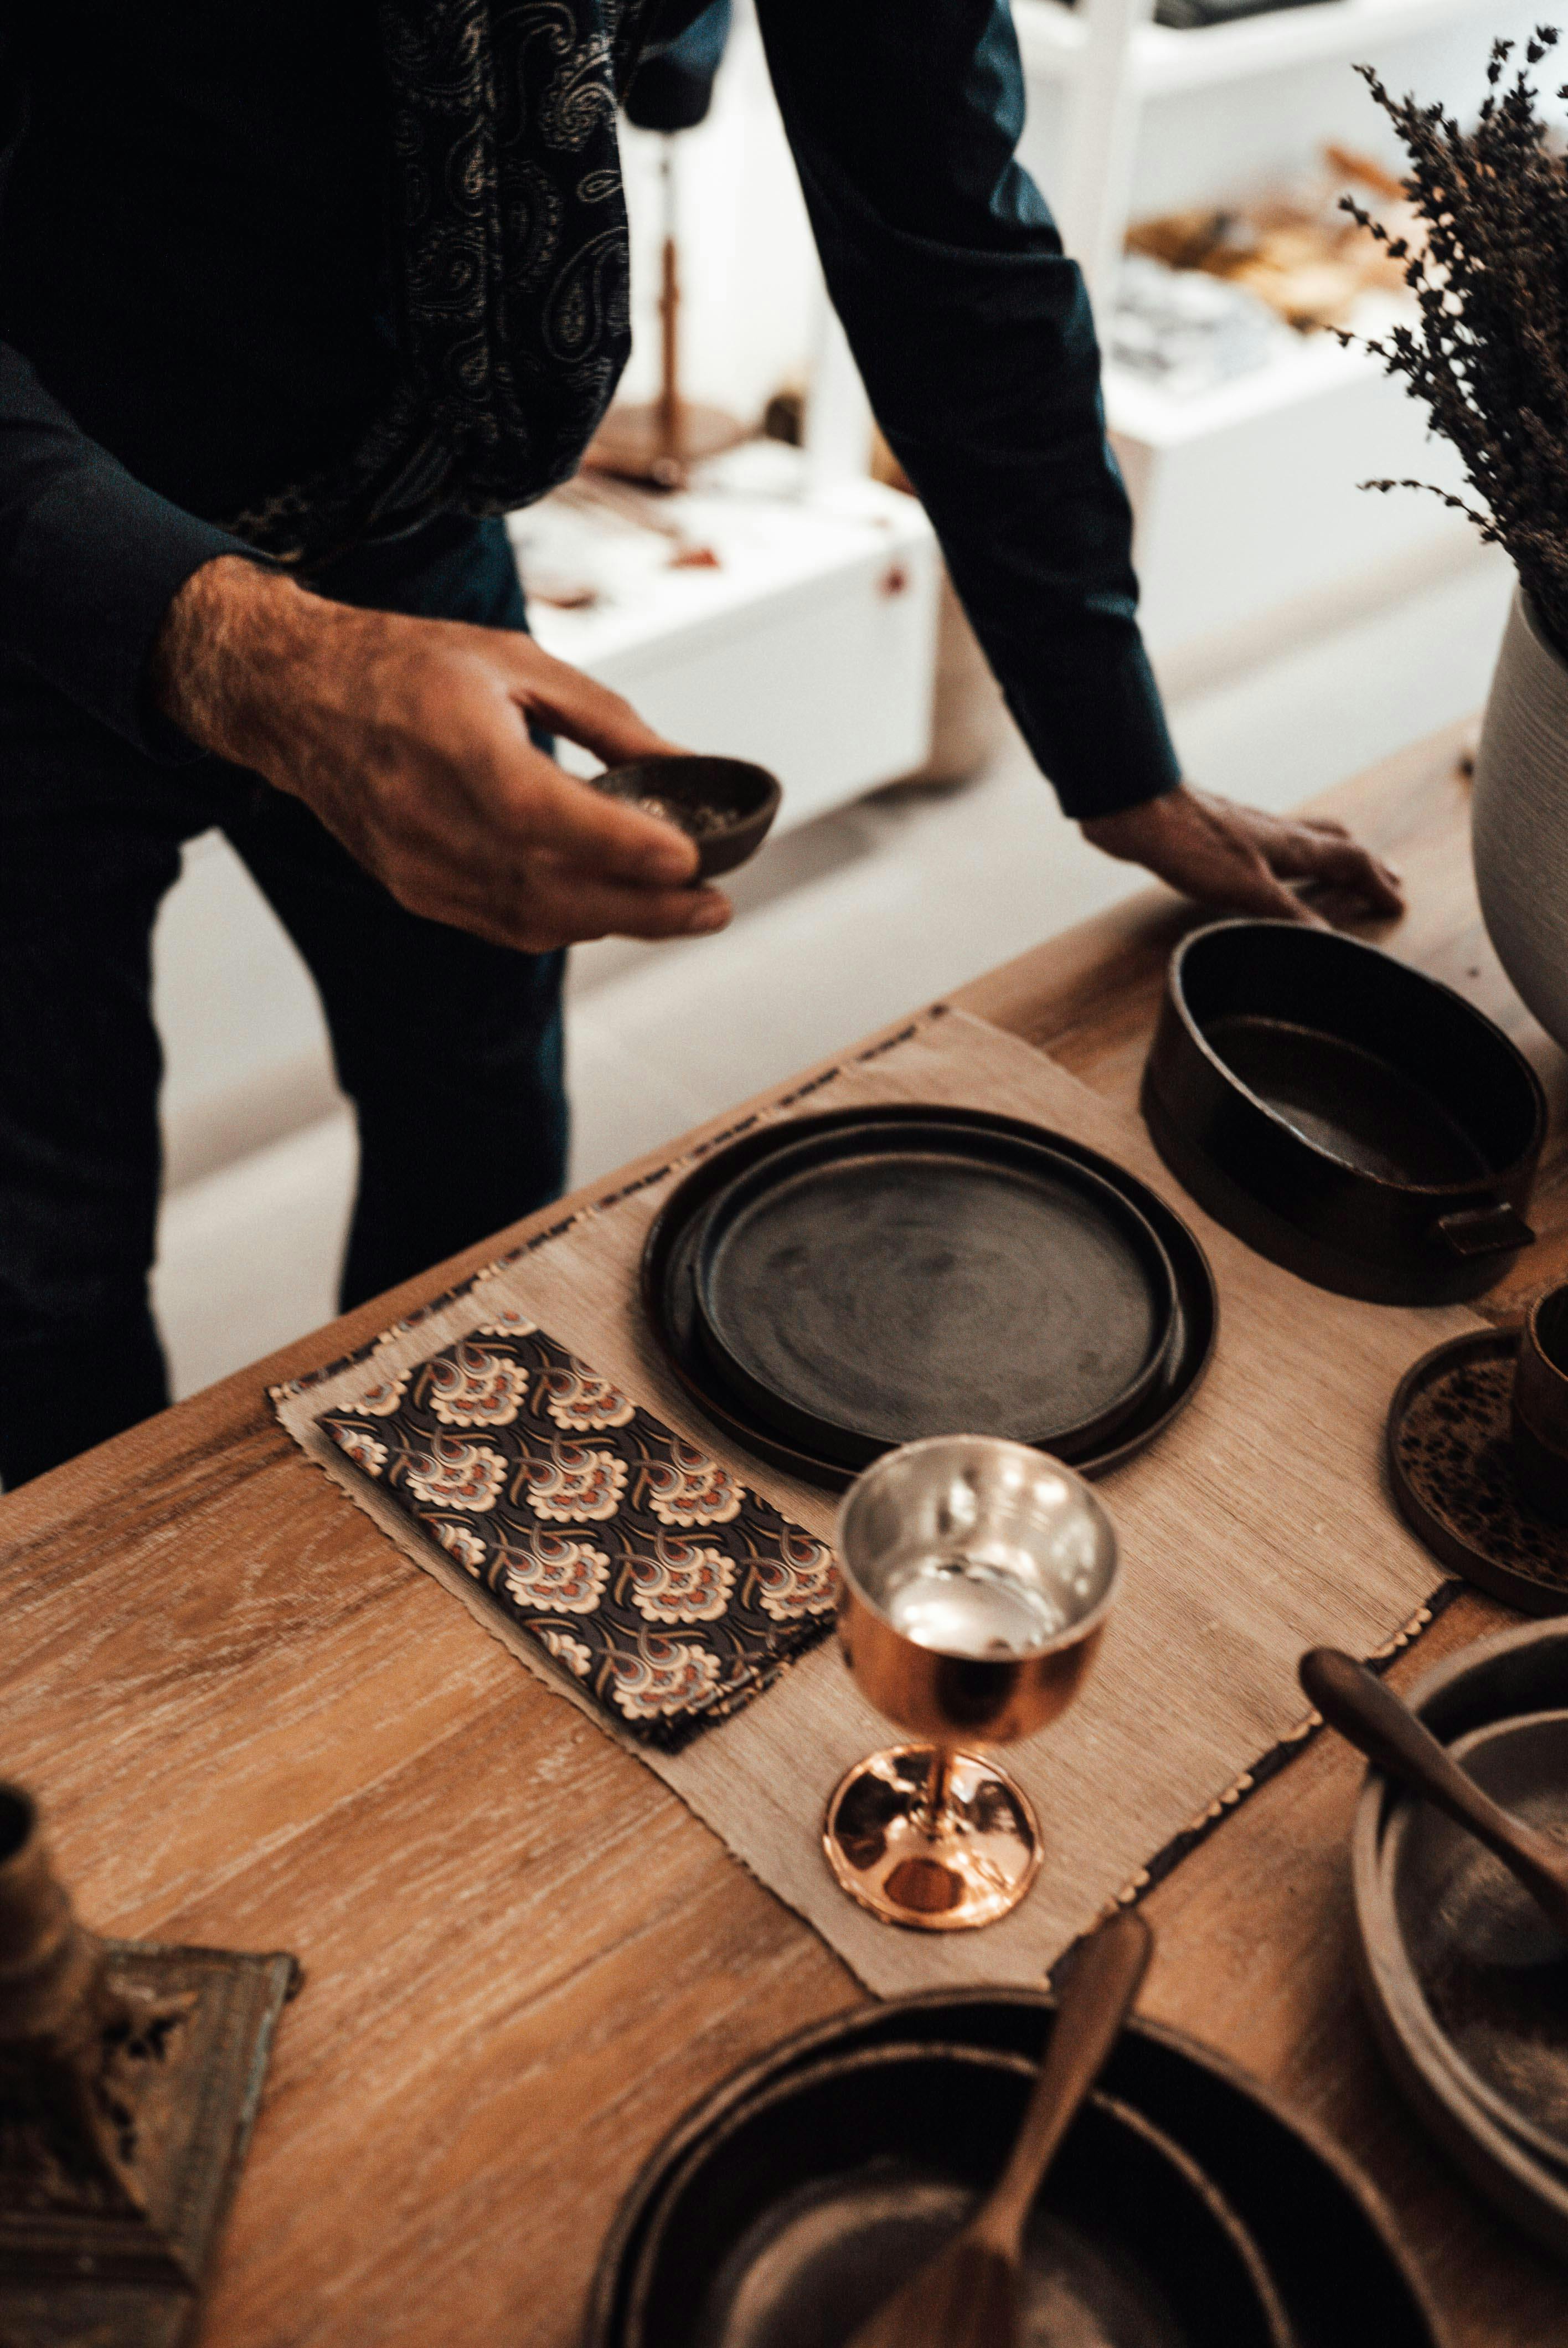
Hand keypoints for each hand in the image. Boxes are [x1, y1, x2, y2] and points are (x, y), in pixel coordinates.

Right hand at [151, 556, 732, 952]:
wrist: (298, 699)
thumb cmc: (406, 667)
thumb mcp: (516, 662)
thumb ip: (606, 722)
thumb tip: (686, 766)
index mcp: (450, 740)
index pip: (540, 812)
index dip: (617, 844)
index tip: (687, 857)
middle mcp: (427, 815)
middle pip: (548, 886)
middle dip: (644, 906)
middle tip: (713, 905)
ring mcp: (417, 864)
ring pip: (533, 919)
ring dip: (617, 922)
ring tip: (684, 911)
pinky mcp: (415, 890)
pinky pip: (505, 925)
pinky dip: (568, 922)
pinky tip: (614, 907)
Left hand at [1081, 784, 1403, 925]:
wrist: (1138, 810)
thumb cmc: (1192, 846)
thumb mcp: (1247, 891)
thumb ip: (1290, 914)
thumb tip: (1333, 943)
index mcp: (1292, 845)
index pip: (1351, 861)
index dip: (1376, 884)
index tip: (1398, 903)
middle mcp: (1278, 831)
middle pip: (1335, 843)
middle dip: (1364, 863)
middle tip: (1386, 876)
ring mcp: (1250, 828)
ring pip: (1307, 838)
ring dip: (1332, 855)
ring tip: (1340, 867)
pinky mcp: (1221, 831)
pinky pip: (1275, 841)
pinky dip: (1293, 854)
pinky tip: (1271, 863)